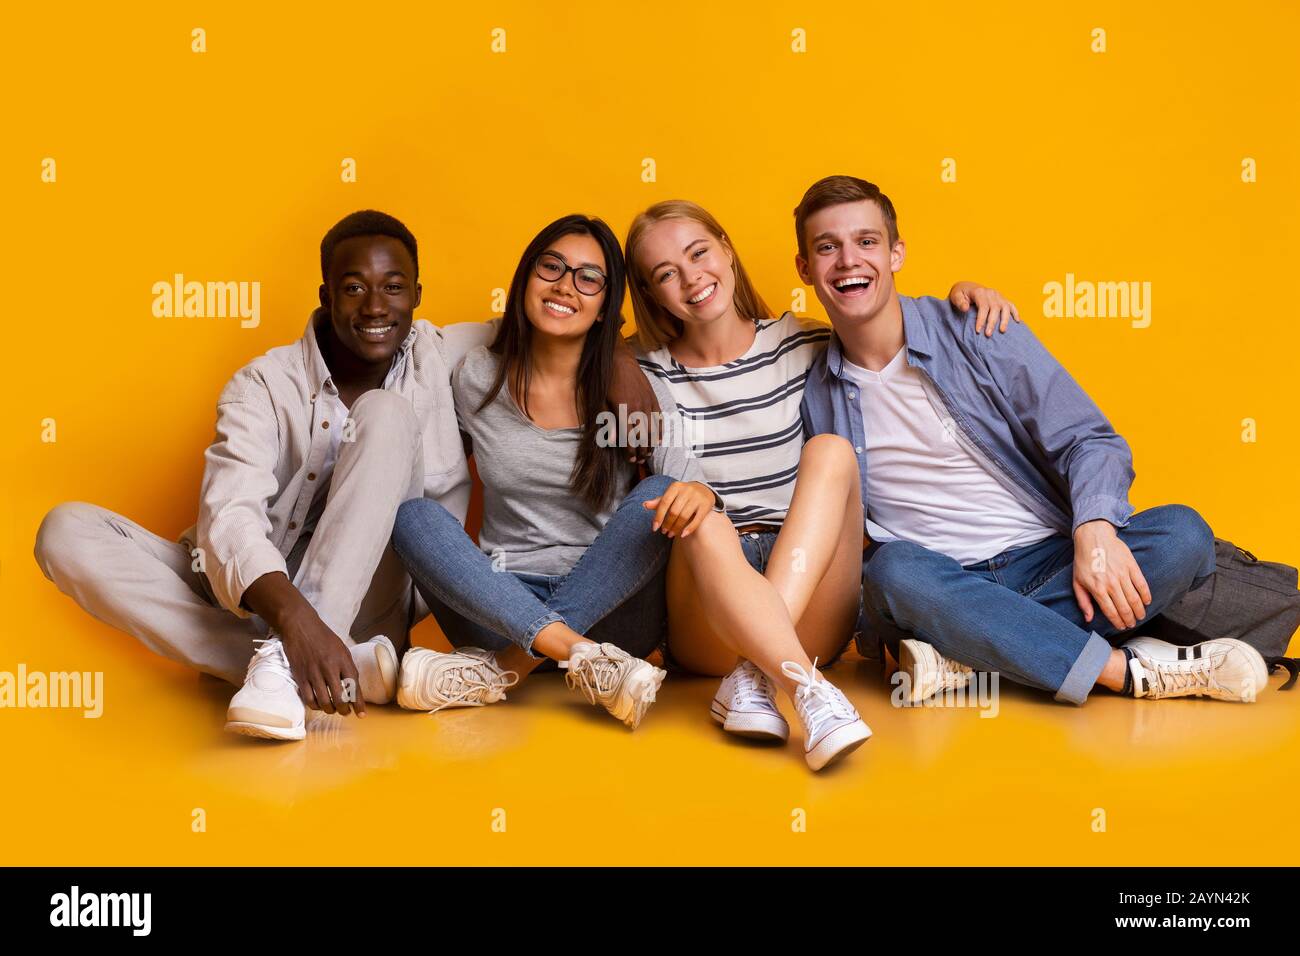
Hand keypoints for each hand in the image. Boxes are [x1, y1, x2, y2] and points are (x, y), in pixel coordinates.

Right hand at [242, 571, 365, 715]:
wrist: (300, 627)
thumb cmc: (323, 637)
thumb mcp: (342, 648)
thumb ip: (347, 666)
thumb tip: (352, 686)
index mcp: (343, 660)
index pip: (354, 686)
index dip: (358, 703)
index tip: (362, 714)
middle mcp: (329, 668)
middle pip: (339, 698)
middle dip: (344, 710)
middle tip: (346, 712)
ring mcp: (314, 673)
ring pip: (323, 701)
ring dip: (330, 710)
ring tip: (333, 710)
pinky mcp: (300, 676)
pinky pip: (308, 698)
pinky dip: (314, 705)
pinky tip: (318, 704)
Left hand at [609, 336, 660, 464]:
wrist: (618, 359)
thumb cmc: (606, 381)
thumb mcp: (601, 402)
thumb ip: (607, 421)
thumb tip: (613, 441)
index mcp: (623, 410)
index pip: (629, 437)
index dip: (631, 450)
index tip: (631, 459)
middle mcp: (637, 408)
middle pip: (642, 436)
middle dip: (642, 450)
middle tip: (639, 460)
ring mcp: (647, 402)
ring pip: (652, 428)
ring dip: (650, 443)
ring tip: (648, 453)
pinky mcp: (652, 397)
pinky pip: (659, 417)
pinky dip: (660, 429)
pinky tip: (659, 439)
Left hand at [642, 481, 714, 537]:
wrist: (704, 489)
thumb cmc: (683, 495)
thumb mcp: (671, 495)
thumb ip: (659, 501)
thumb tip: (644, 505)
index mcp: (675, 487)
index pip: (664, 503)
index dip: (658, 516)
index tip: (654, 528)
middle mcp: (687, 490)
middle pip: (674, 511)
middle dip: (667, 524)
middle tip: (664, 532)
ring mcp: (697, 498)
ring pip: (684, 516)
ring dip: (676, 528)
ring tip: (671, 534)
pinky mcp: (706, 505)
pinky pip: (697, 520)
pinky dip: (689, 529)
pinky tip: (683, 535)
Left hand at [948, 282, 1020, 336]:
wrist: (967, 287)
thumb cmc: (960, 294)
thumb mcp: (955, 296)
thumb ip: (959, 302)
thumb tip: (966, 308)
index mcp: (979, 292)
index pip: (983, 307)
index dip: (981, 319)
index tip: (978, 330)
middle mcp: (991, 293)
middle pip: (995, 308)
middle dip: (992, 323)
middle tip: (988, 335)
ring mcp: (998, 296)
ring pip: (1005, 307)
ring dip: (1005, 320)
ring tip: (1002, 331)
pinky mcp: (1002, 299)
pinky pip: (1011, 305)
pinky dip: (1016, 313)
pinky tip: (1017, 322)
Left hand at [1071, 520, 1151, 630]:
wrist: (1093, 537)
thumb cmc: (1084, 560)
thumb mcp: (1077, 582)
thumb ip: (1083, 602)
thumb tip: (1089, 619)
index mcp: (1097, 588)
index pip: (1111, 611)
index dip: (1118, 622)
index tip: (1121, 627)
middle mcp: (1111, 583)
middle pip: (1125, 608)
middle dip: (1130, 620)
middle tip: (1132, 624)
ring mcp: (1122, 574)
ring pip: (1135, 599)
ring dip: (1139, 611)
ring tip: (1140, 616)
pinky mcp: (1132, 566)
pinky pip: (1142, 584)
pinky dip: (1146, 595)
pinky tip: (1146, 602)